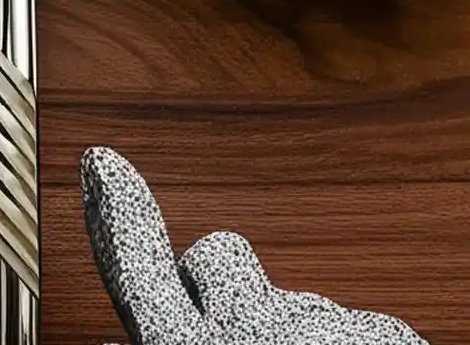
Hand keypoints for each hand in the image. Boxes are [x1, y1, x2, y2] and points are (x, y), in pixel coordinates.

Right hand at [80, 147, 425, 344]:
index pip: (135, 264)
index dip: (113, 209)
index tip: (102, 160)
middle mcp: (253, 331)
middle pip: (215, 256)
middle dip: (212, 279)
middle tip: (226, 327)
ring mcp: (323, 328)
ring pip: (291, 298)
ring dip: (288, 329)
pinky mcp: (387, 334)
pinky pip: (353, 327)